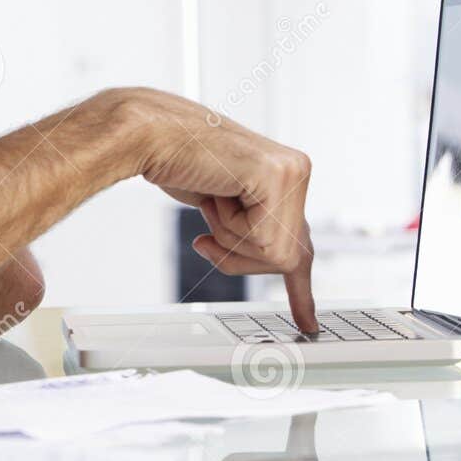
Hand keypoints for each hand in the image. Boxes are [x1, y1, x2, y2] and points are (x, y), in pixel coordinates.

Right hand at [116, 88, 317, 331]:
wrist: (151, 136)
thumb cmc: (175, 163)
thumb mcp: (219, 207)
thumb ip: (246, 229)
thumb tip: (268, 258)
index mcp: (286, 178)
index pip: (300, 242)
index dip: (301, 290)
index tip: (308, 324)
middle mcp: (296, 172)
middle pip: (283, 258)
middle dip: (238, 255)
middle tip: (208, 228)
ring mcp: (292, 173)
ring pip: (271, 253)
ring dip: (227, 236)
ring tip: (211, 198)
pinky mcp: (279, 176)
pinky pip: (261, 238)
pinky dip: (226, 226)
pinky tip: (215, 194)